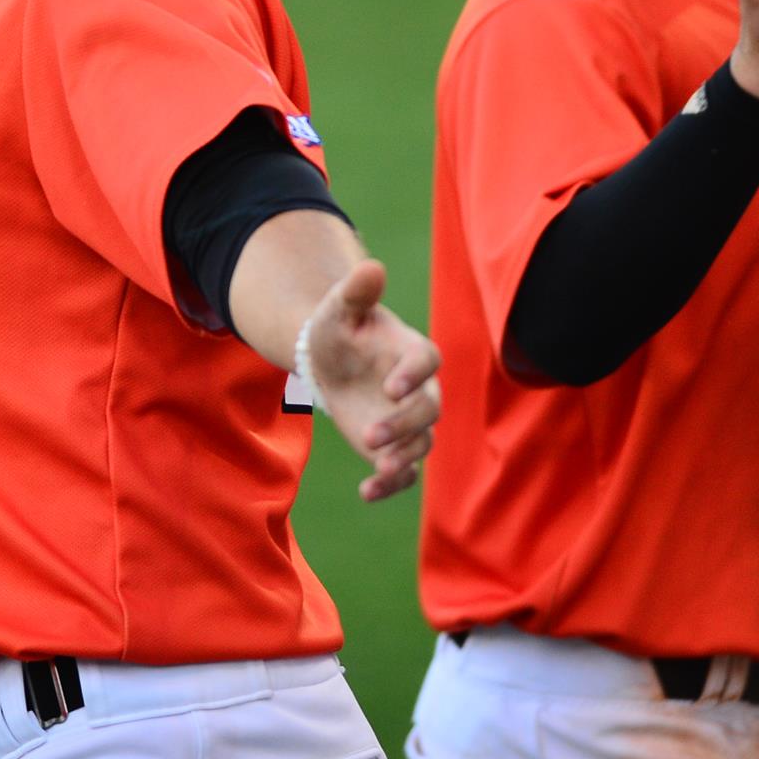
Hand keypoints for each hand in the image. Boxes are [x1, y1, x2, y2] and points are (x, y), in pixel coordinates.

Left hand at [298, 259, 442, 500]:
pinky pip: (405, 471)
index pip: (427, 362)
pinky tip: (365, 492)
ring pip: (421, 444)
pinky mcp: (396, 447)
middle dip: (403, 425)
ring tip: (378, 469)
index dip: (414, 375)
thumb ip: (356, 292)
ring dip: (402, 458)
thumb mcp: (340, 309)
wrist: (330, 362)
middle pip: (428, 411)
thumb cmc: (340, 330)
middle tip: (369, 436)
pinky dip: (390, 484)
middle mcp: (420, 389)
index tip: (391, 388)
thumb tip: (370, 266)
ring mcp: (410, 421)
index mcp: (412, 351)